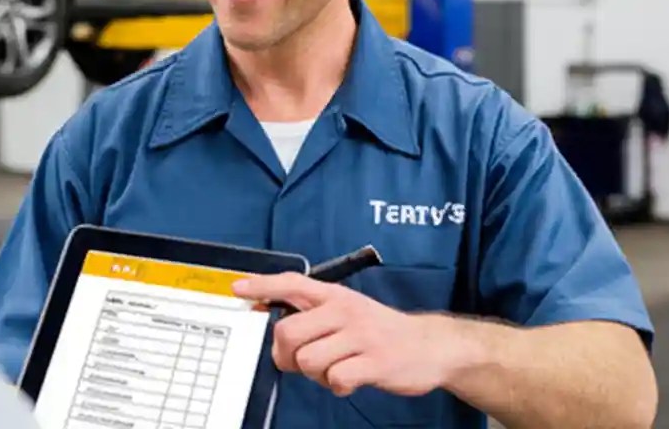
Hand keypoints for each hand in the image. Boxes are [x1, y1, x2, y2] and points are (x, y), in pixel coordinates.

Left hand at [232, 273, 464, 397]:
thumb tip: (272, 323)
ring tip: (335, 368)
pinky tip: (351, 379)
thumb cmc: (380, 332)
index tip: (238, 289)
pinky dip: (338, 387)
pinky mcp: (374, 362)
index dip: (262, 285)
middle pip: (288, 332)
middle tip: (300, 361)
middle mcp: (345, 311)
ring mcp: (360, 336)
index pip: (292, 283)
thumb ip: (313, 315)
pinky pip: (336, 380)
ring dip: (315, 374)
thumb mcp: (348, 311)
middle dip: (285, 354)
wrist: (431, 346)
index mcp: (336, 297)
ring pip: (307, 360)